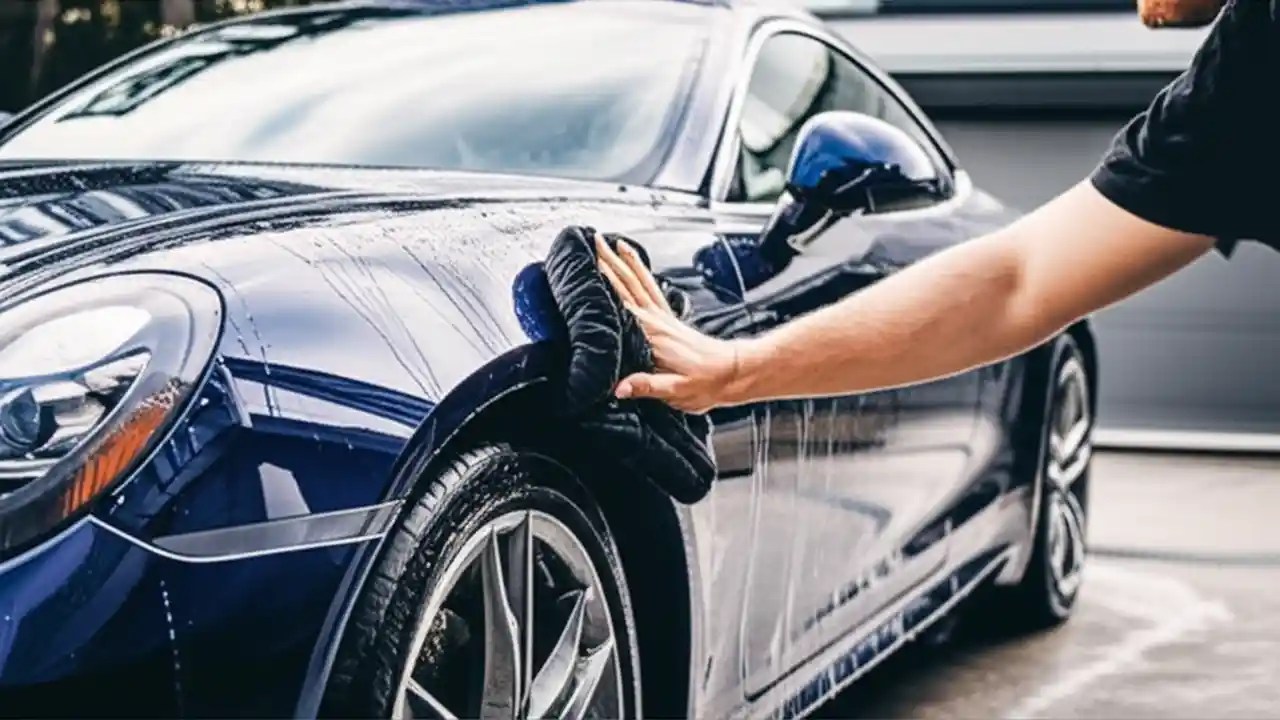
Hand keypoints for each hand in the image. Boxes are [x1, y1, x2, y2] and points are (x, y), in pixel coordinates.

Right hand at [594, 234, 744, 413]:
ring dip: (624, 261)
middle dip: (610, 262)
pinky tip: (634, 267)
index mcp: (653, 336)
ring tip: (611, 243)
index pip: (621, 305)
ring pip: (639, 283)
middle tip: (593, 241)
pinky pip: (651, 290)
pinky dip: (641, 274)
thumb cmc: (706, 382)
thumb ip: (647, 386)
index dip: (603, 285)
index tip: (586, 266)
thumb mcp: (676, 391)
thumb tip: (620, 388)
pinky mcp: (669, 320)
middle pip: (628, 285)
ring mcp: (663, 318)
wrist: (732, 374)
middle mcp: (657, 321)